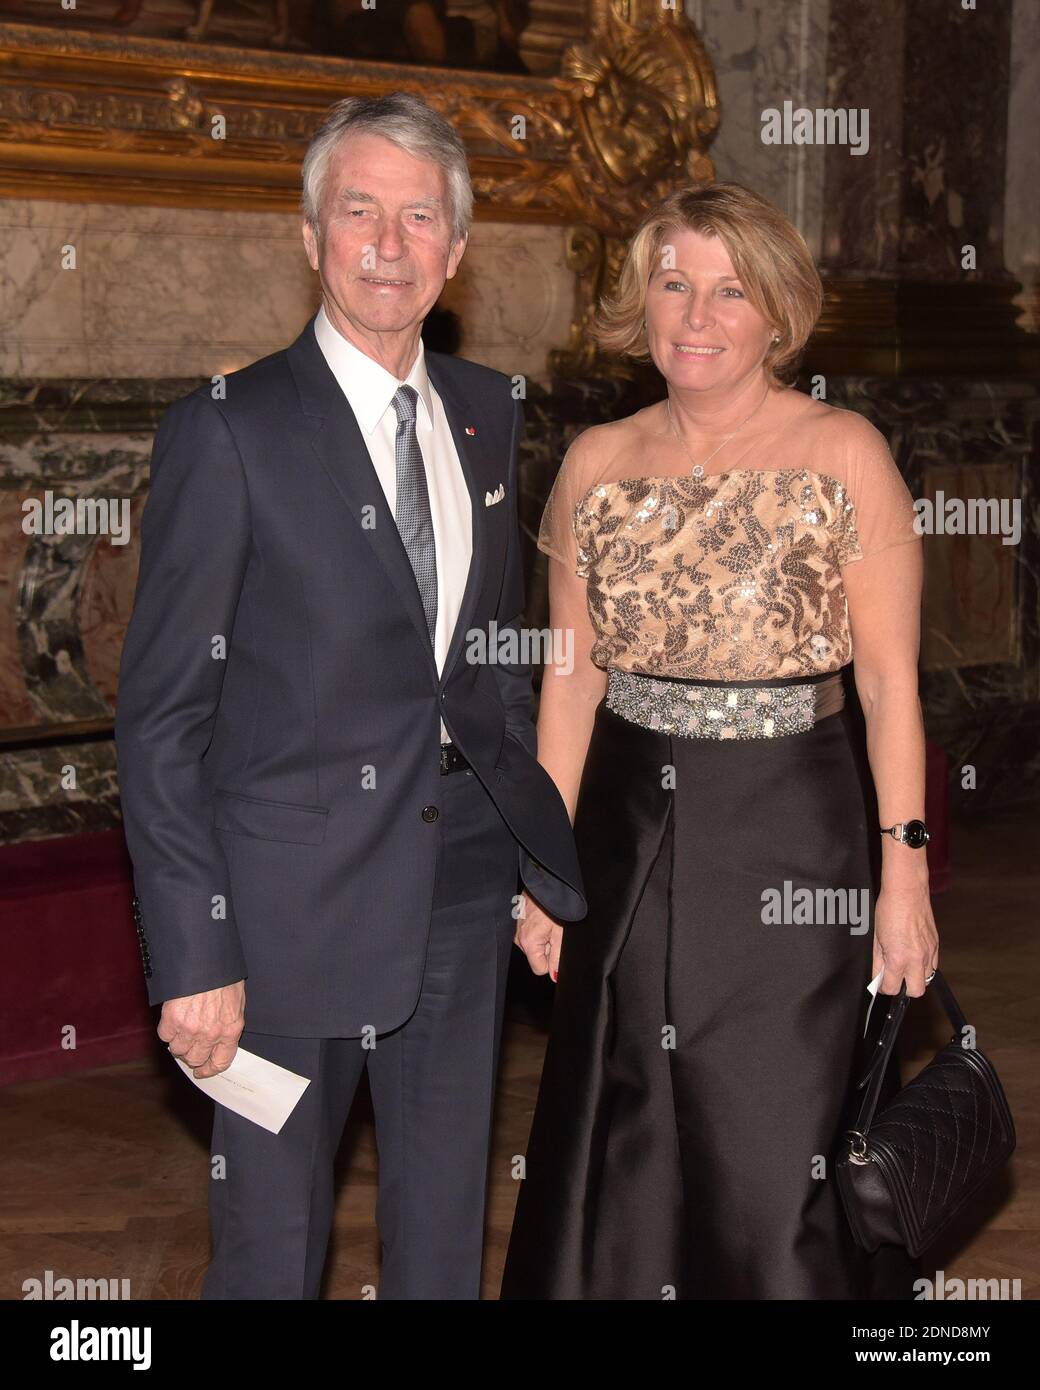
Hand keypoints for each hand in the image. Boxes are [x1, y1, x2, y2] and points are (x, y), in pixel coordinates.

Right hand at [157, 980, 245, 1077]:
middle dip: (191, 1054)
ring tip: (181, 1028)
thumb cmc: (223, 975)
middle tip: (188, 1044)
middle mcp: (211, 1034)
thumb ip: (228, 1022)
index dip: (209, 1069)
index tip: (202, 1071)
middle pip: (195, 1059)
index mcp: (230, 1029)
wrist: (206, 959)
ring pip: (177, 1050)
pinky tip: (173, 1018)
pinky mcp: (172, 1020)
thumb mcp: (236, 1001)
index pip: (220, 1061)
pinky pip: (165, 1035)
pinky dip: (167, 1029)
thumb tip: (220, 1037)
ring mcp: (190, 1028)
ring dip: (178, 1042)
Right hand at [514, 890, 563, 982]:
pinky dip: (537, 929)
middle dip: (547, 947)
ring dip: (542, 938)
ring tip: (548, 922)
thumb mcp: (561, 934)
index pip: (539, 968)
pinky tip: (541, 918)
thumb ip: (557, 958)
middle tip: (554, 930)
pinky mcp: (517, 922)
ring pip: (533, 945)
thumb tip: (554, 976)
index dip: (551, 961)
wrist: (545, 881)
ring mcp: (516, 930)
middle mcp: (518, 938)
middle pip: (536, 956)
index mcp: (528, 942)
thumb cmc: (555, 905)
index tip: (556, 946)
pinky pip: (528, 934)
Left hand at [872, 881, 938, 997]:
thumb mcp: (876, 938)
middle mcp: (917, 958)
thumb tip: (878, 977)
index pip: (893, 988)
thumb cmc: (888, 910)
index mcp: (899, 958)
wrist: (907, 891)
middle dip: (904, 989)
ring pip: (927, 979)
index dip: (884, 988)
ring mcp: (930, 952)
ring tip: (904, 964)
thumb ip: (878, 962)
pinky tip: (913, 955)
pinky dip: (924, 965)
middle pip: (916, 991)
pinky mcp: (936, 944)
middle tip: (895, 978)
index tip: (881, 983)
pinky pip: (933, 965)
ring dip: (915, 977)